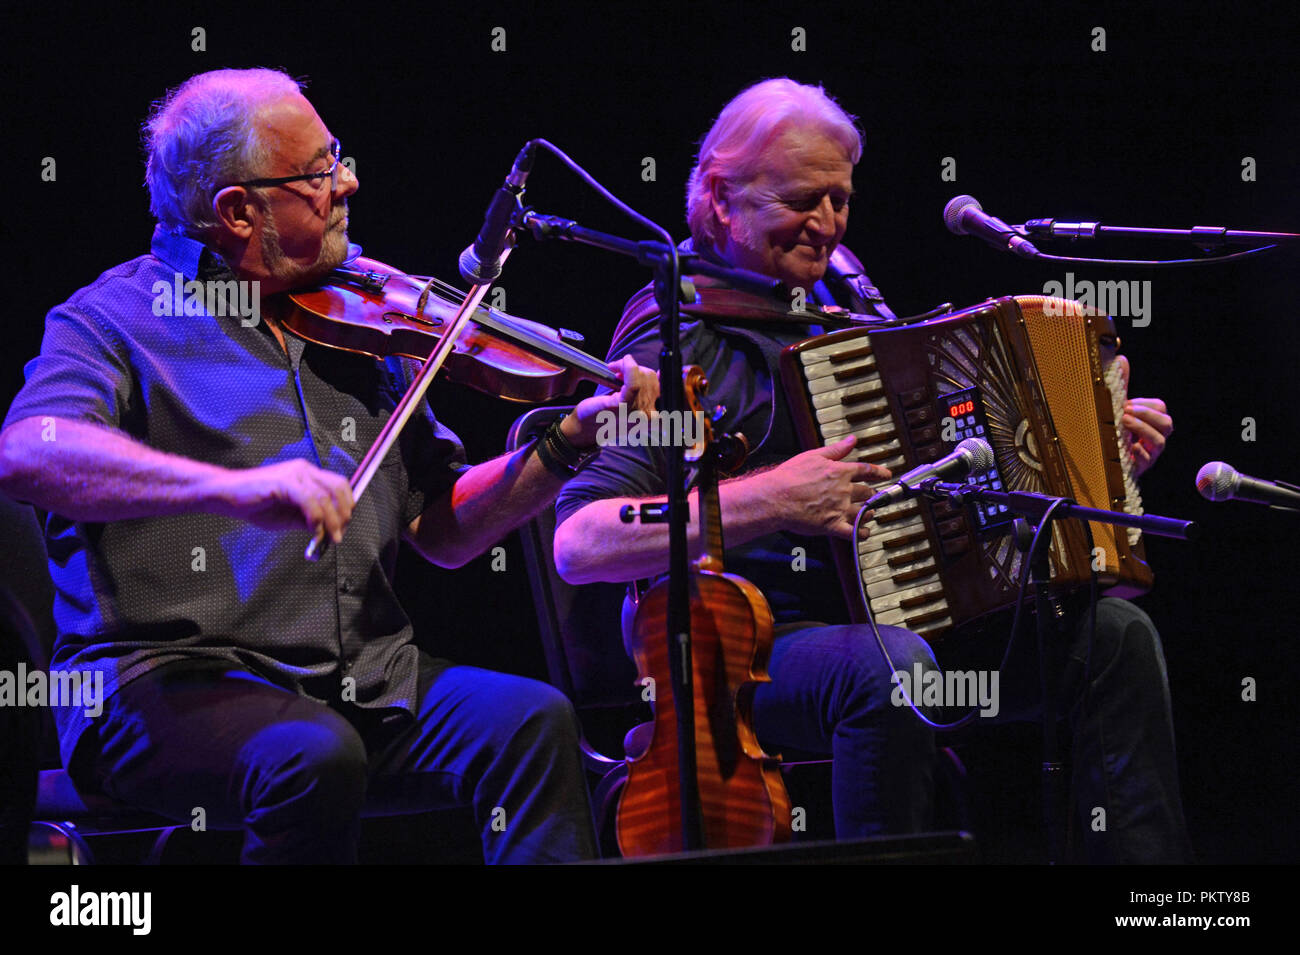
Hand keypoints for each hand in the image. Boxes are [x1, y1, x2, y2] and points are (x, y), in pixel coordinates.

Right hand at [214, 459, 354, 541]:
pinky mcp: (283, 482)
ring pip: (325, 496)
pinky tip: (313, 530)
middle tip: (339, 534)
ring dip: (332, 520)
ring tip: (330, 538)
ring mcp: (294, 473)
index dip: (347, 506)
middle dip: (343, 514)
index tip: (344, 527)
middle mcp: (304, 470)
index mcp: (307, 474)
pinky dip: (315, 518)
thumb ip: (309, 521)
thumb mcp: (289, 517)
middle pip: (338, 488)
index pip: (339, 485)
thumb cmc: (255, 505)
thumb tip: (329, 532)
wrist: (226, 496)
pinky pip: (309, 500)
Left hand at [565, 354, 660, 448]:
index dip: (651, 376)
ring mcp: (638, 412)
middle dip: (635, 369)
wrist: (586, 429)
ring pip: (642, 376)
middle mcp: (651, 418)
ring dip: (627, 366)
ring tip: (616, 373)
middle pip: (651, 379)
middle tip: (620, 373)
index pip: (662, 387)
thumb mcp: (632, 407)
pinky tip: (617, 365)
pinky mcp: (623, 407)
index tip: (638, 371)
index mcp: (656, 419)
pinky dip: (626, 366)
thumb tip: (659, 374)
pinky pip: (633, 381)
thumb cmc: (607, 416)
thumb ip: (648, 394)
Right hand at [750, 435, 890, 539]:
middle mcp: (844, 491)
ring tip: (871, 512)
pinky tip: (865, 532)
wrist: (776, 497)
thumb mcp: (813, 456)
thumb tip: (852, 440)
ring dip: (869, 512)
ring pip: (864, 512)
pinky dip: (862, 533)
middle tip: (874, 495)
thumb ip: (836, 450)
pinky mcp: (832, 525)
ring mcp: (840, 509)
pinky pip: (853, 532)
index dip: (879, 473)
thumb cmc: (790, 476)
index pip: (866, 470)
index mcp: (841, 472)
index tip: (886, 475)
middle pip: (867, 493)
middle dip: (872, 494)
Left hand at [1114, 356, 1171, 477]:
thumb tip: (1122, 358)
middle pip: (1166, 424)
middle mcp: (1155, 436)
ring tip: (1123, 421)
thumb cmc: (1115, 431)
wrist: (1106, 460)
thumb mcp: (1116, 408)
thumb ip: (1121, 386)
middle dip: (1147, 415)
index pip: (1160, 408)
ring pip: (1159, 442)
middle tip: (1125, 410)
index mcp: (1151, 421)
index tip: (1127, 403)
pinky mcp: (1141, 467)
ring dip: (1142, 429)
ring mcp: (1150, 453)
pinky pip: (1147, 461)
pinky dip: (1140, 454)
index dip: (1145, 405)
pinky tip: (1130, 447)